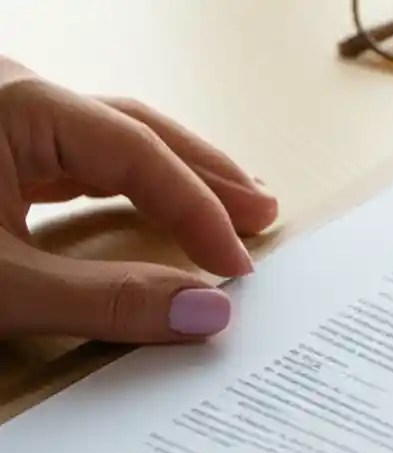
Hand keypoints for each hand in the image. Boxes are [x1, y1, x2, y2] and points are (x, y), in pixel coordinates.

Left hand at [0, 56, 276, 342]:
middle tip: (265, 216)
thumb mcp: (3, 289)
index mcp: (17, 105)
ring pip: (114, 143)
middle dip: (207, 178)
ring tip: (235, 209)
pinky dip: (132, 189)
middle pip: (137, 132)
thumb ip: (107, 302)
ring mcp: (4, 121)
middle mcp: (15, 98)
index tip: (236, 264)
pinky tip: (163, 206)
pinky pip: (80, 160)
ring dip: (177, 180)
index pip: (137, 153)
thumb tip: (208, 313)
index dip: (198, 210)